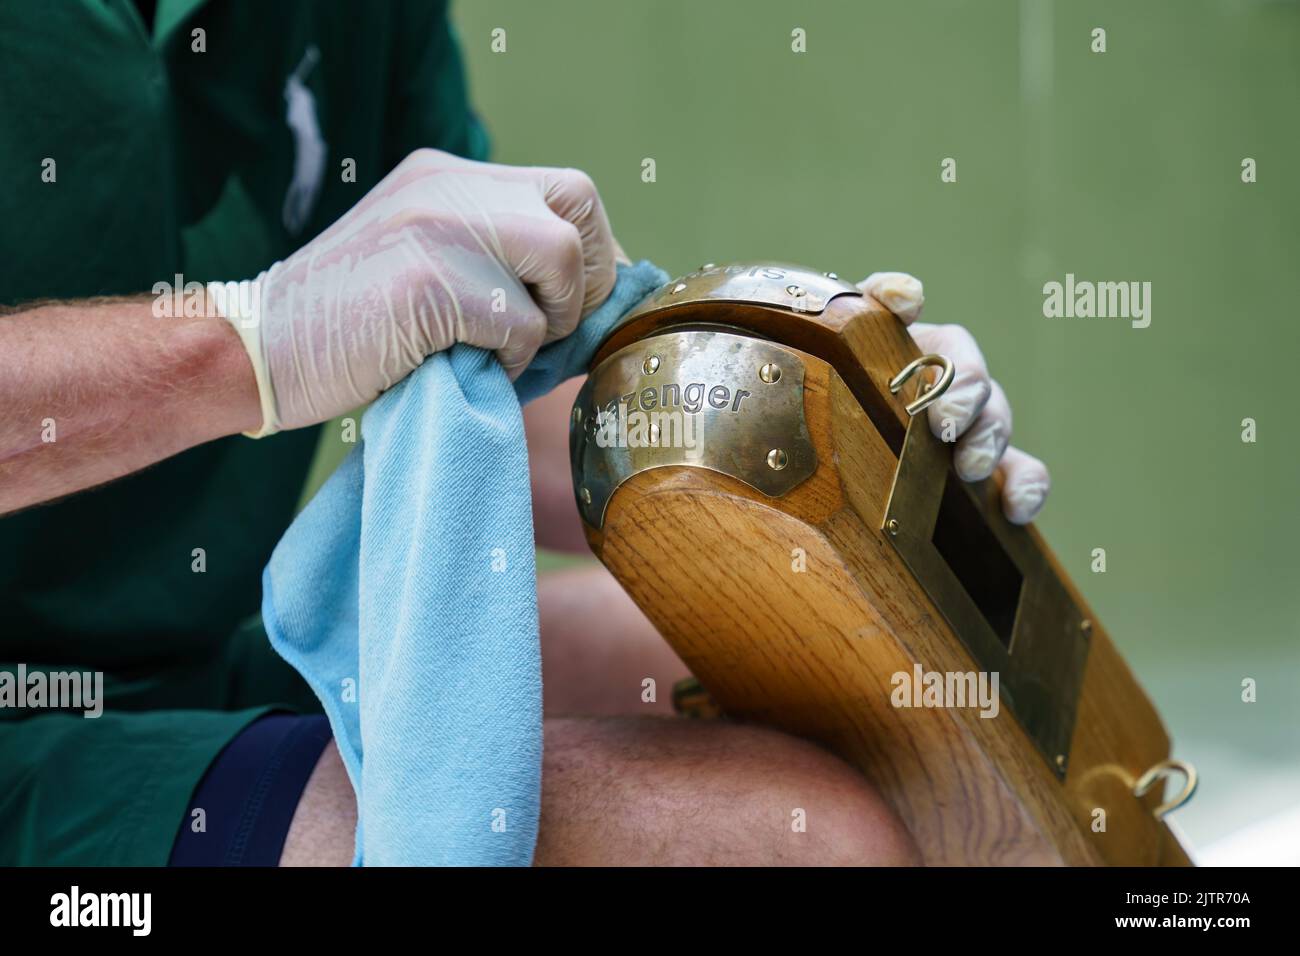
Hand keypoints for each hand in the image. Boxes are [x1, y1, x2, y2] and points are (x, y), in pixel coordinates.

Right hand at [215, 149, 619, 434]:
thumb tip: (587, 301)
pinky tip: (463, 366)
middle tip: (550, 329)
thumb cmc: (346, 328)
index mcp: (445, 177)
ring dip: (546, 324)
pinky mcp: (431, 280)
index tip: (576, 304)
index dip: (592, 251)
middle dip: (584, 281)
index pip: (567, 190)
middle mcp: (447, 186)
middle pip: (577, 210)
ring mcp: (438, 226)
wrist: (257, 348)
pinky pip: (522, 323)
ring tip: (496, 351)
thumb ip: (488, 256)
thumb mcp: (420, 260)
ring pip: (560, 262)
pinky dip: (509, 361)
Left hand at [858, 272, 1050, 524]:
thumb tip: (908, 296)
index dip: (957, 379)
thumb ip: (874, 303)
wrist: (830, 425)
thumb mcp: (848, 334)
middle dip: (972, 416)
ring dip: (990, 446)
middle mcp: (959, 391)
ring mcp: (976, 432)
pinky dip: (1026, 489)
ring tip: (970, 469)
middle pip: (981, 395)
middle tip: (951, 438)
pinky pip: (1022, 476)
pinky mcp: (988, 474)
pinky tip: (1015, 510)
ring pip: (1000, 429)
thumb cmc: (844, 372)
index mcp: (930, 354)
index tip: (941, 415)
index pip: (956, 354)